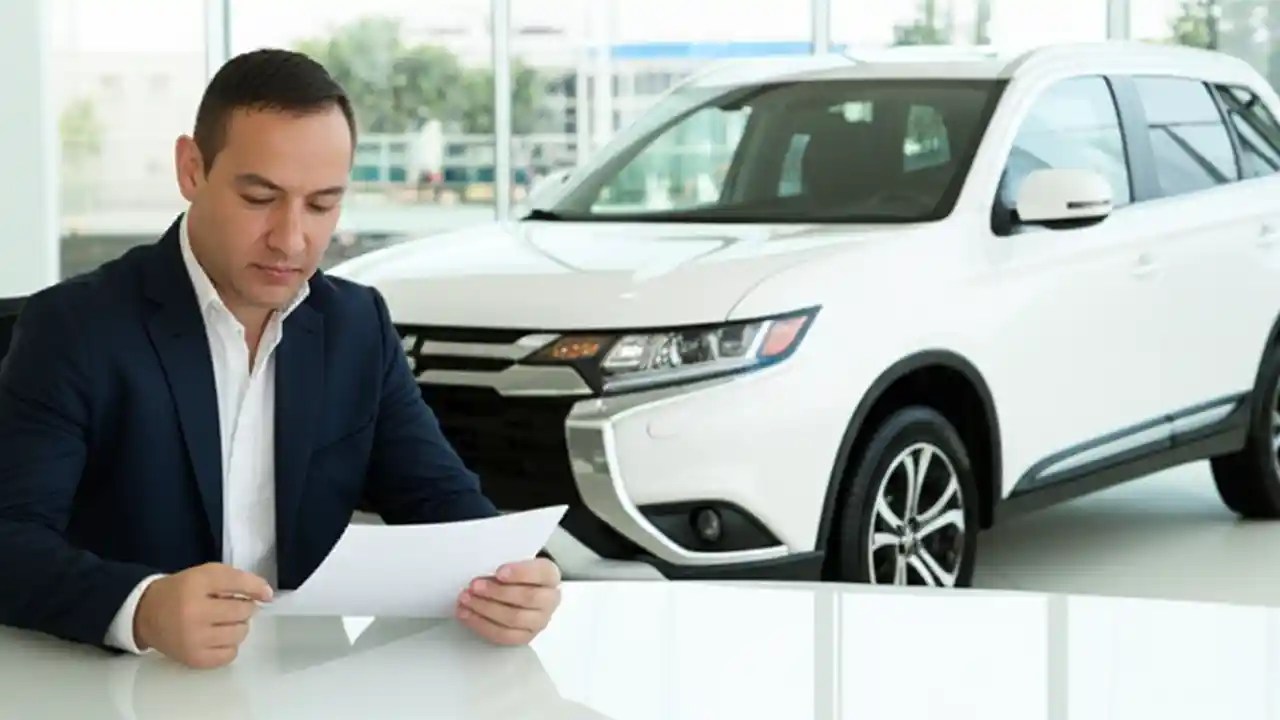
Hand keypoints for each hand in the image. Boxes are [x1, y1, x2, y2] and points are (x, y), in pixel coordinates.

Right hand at [134, 562, 272, 668]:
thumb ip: (238, 579)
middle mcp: (194, 612)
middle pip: (243, 612)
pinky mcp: (194, 658)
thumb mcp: (206, 574)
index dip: (257, 589)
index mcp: (197, 583)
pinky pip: (230, 654)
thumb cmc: (182, 591)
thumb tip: (267, 595)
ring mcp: (193, 638)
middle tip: (231, 608)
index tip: (265, 595)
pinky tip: (217, 637)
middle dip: (244, 609)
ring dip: (238, 627)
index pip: (238, 583)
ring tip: (223, 622)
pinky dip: (229, 645)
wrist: (146, 613)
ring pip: (240, 633)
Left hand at [456, 558, 561, 644]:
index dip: (520, 573)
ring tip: (466, 600)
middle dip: (497, 592)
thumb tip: (481, 570)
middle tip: (474, 586)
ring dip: (485, 609)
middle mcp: (550, 600)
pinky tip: (467, 615)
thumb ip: (503, 563)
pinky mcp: (524, 637)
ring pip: (514, 619)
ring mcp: (539, 621)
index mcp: (549, 575)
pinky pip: (503, 635)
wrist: (519, 590)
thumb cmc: (514, 574)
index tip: (498, 572)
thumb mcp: (512, 561)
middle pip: (527, 598)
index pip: (540, 573)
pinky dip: (482, 625)